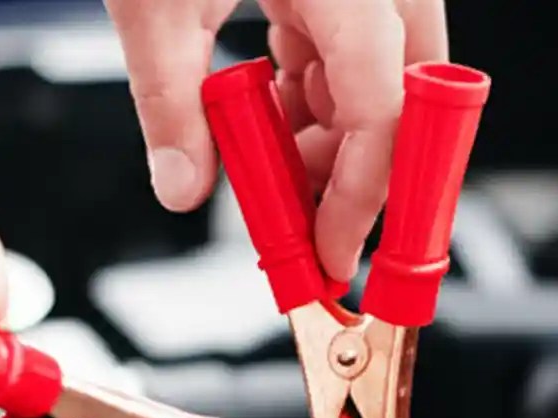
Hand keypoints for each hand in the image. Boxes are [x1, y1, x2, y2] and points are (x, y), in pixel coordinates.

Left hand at [105, 0, 447, 282]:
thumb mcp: (155, 4)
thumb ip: (171, 104)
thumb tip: (183, 187)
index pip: (382, 111)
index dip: (360, 197)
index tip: (331, 253)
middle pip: (403, 102)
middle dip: (356, 174)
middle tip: (307, 226)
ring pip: (378, 82)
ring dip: (328, 139)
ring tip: (267, 169)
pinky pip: (351, 52)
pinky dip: (314, 96)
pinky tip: (269, 113)